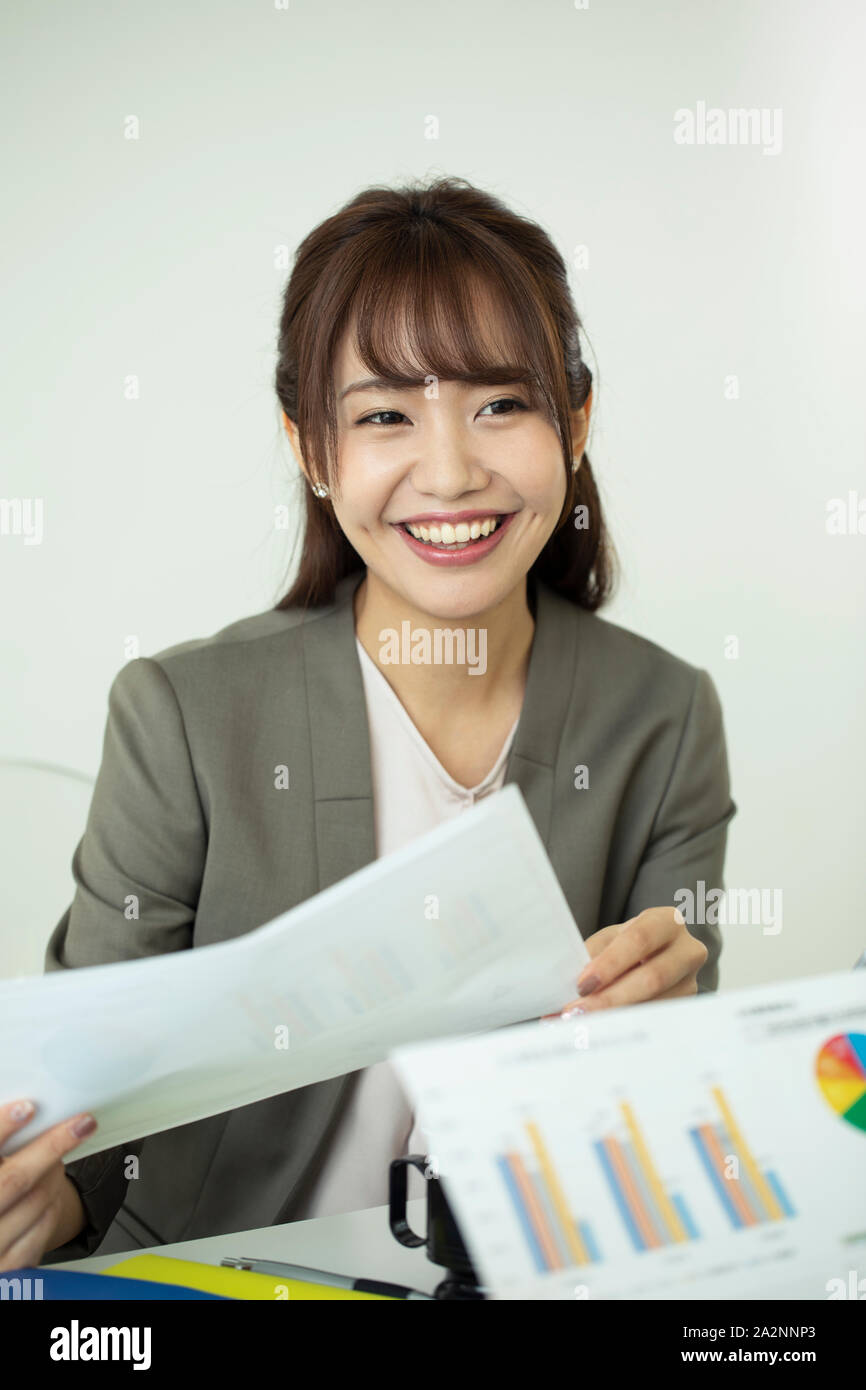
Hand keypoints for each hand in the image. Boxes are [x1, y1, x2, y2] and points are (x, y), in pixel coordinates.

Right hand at [0, 1100, 95, 1271]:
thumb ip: (4, 1151)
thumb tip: (26, 1112)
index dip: (1, 1127)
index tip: (27, 1109)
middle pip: (15, 1179)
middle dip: (52, 1146)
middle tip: (81, 1124)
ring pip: (38, 1200)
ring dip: (54, 1175)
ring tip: (51, 1163)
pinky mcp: (11, 1268)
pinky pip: (45, 1227)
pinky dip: (53, 1205)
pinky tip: (45, 1196)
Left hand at [550, 906, 707, 1016]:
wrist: (657, 956)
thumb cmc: (630, 945)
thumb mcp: (612, 939)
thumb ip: (594, 955)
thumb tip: (569, 984)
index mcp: (667, 922)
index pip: (640, 940)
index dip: (611, 963)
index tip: (583, 985)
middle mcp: (688, 950)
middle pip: (652, 977)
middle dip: (611, 998)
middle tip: (577, 1013)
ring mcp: (691, 983)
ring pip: (656, 1005)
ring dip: (615, 1018)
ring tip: (582, 1025)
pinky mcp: (686, 1009)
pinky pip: (655, 1021)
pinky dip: (625, 1027)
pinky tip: (601, 1032)